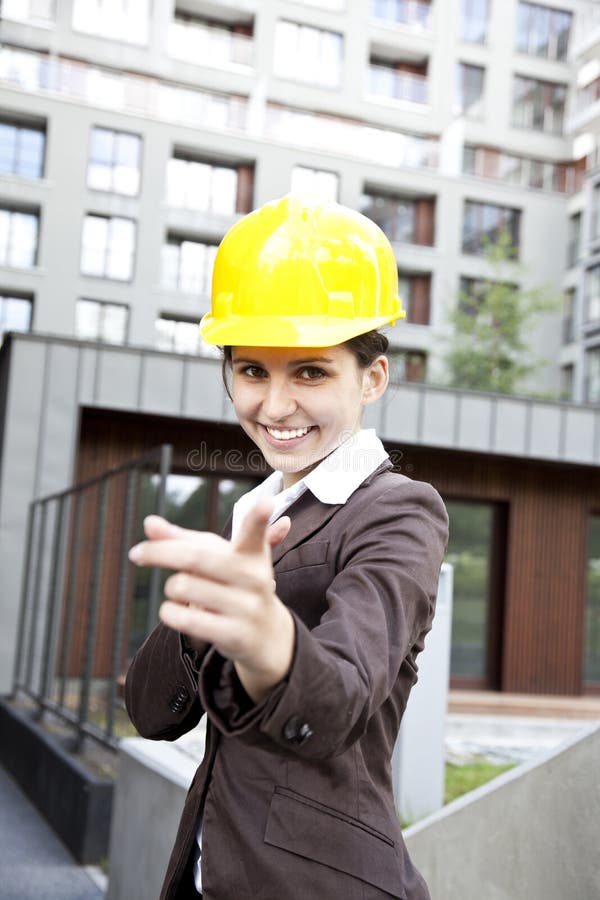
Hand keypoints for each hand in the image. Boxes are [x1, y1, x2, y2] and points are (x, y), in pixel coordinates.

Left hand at [128, 502, 294, 702]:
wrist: (266, 634)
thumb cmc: (234, 585)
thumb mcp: (217, 558)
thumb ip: (183, 540)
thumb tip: (149, 523)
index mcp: (251, 553)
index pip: (256, 532)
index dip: (259, 517)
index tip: (266, 501)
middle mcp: (253, 577)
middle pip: (195, 556)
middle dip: (159, 552)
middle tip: (136, 553)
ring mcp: (246, 607)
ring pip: (183, 586)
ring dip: (170, 588)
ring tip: (181, 592)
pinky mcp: (233, 634)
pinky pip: (183, 619)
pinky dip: (169, 612)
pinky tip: (176, 612)